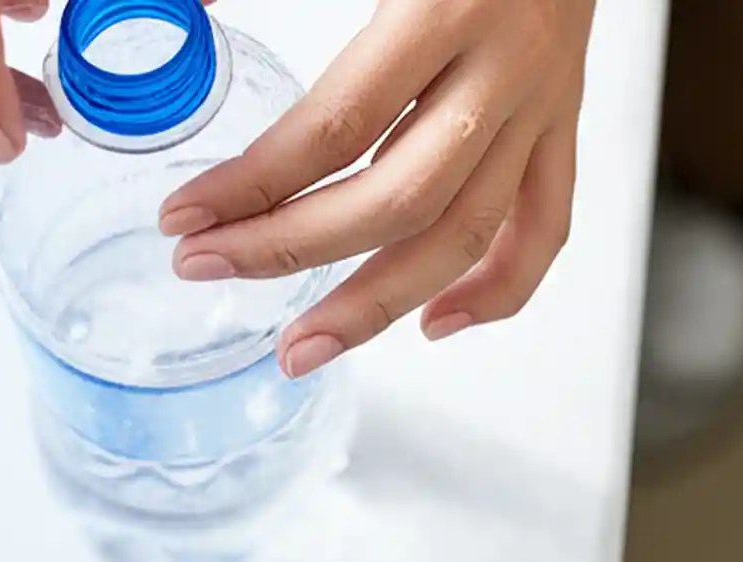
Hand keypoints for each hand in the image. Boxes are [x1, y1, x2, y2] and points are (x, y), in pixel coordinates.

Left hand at [160, 0, 595, 377]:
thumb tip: (179, 10)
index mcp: (445, 9)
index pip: (334, 127)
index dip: (251, 186)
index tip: (184, 218)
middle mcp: (503, 69)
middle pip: (397, 199)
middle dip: (291, 252)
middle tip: (208, 271)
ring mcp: (544, 106)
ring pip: (465, 234)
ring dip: (376, 304)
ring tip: (301, 346)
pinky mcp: (564, 124)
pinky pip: (544, 226)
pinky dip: (495, 289)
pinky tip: (431, 324)